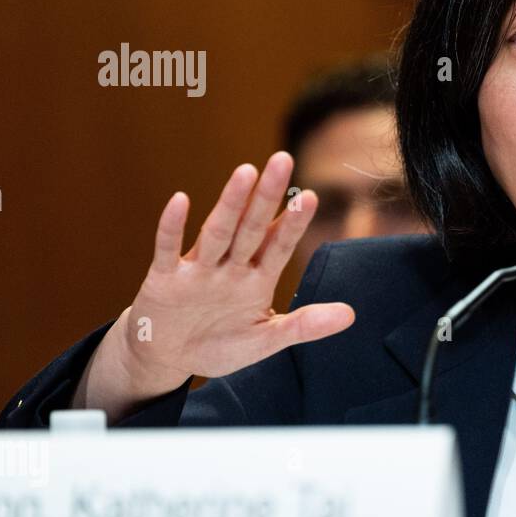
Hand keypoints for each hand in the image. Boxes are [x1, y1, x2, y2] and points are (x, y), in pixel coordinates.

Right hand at [76, 152, 354, 418]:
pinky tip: (181, 200)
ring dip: (230, 203)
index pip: (279, 245)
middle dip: (267, 196)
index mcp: (256, 279)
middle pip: (251, 227)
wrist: (168, 357)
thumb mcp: (265, 340)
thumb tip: (351, 315)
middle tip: (282, 159)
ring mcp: (197, 270)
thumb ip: (304, 326)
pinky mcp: (164, 280)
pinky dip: (172, 227)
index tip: (311, 196)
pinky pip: (167, 250)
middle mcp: (229, 267)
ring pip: (217, 232)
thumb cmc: (218, 344)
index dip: (293, 223)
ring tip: (246, 172)